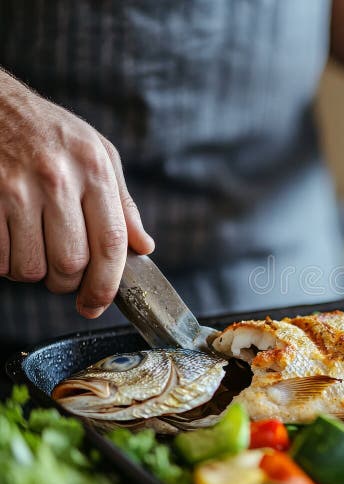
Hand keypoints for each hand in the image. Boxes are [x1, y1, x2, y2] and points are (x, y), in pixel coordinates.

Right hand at [0, 72, 153, 317]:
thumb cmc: (51, 132)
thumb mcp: (98, 154)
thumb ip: (123, 204)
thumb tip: (143, 246)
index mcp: (94, 169)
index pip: (110, 243)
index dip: (107, 284)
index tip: (98, 304)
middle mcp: (57, 179)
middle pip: (71, 262)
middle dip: (69, 283)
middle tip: (65, 277)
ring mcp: (16, 189)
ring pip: (32, 267)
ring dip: (34, 273)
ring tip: (35, 250)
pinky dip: (6, 263)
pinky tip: (12, 242)